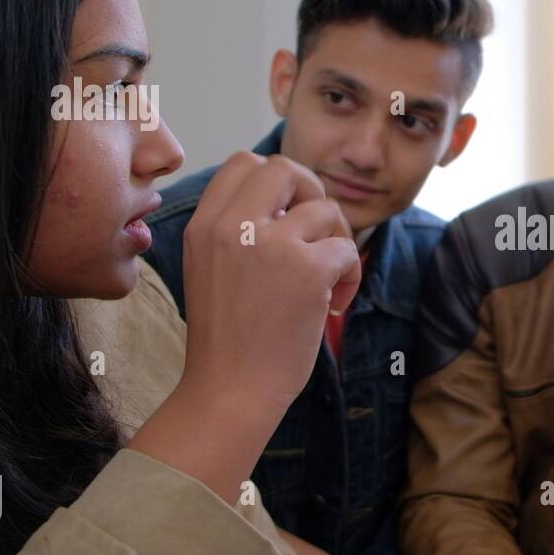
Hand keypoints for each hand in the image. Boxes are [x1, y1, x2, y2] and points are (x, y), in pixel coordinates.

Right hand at [131, 152, 359, 499]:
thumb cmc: (227, 340)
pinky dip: (350, 276)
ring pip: (325, 209)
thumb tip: (289, 202)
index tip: (284, 217)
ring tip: (327, 282)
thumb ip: (237, 230)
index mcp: (204, 225)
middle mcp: (232, 226)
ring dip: (337, 242)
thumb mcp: (210, 269)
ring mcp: (270, 245)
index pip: (243, 163)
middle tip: (316, 234)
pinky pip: (347, 249)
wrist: (229, 391)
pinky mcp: (307, 270)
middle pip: (285, 168)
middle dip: (311, 193)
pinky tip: (332, 305)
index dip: (275, 182)